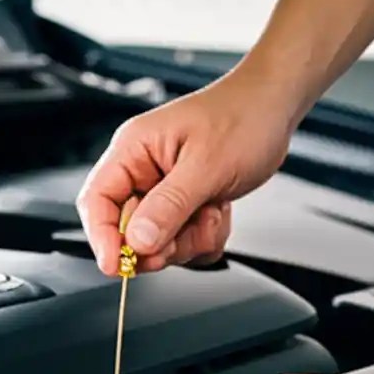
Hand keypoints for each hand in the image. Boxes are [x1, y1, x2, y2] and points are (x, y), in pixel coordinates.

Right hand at [77, 68, 297, 275]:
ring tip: (212, 212)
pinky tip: (218, 213)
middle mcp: (143, 171)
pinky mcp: (185, 203)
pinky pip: (182, 240)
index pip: (97, 201)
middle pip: (126, 229)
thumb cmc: (243, 117)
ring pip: (158, 241)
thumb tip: (137, 241)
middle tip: (182, 239)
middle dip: (157, 243)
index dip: (102, 237)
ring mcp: (164, 189)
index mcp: (134, 151)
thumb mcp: (206, 166)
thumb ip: (169, 206)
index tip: (116, 265)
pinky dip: (202, 238)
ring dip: (188, 239)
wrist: (276, 108)